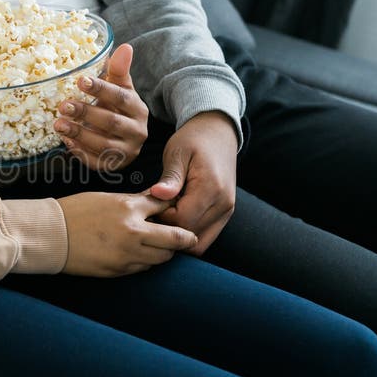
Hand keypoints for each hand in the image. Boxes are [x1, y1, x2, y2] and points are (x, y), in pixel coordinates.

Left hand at [54, 43, 148, 170]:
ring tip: (58, 124)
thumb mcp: (120, 89)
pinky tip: (66, 141)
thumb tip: (125, 46)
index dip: (101, 89)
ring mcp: (126, 151)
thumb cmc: (118, 108)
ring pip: (102, 145)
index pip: (121, 98)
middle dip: (85, 114)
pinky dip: (80, 152)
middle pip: (111, 122)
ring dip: (78, 134)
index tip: (81, 80)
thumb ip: (119, 70)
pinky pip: (96, 162)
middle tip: (63, 105)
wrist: (126, 138)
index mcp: (138, 109)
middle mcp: (137, 132)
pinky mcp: (113, 166)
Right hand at [58, 191, 196, 276]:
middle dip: (184, 238)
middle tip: (188, 238)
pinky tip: (137, 254)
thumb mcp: (106, 198)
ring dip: (164, 252)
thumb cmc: (75, 211)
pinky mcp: (118, 271)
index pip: (166, 207)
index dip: (177, 209)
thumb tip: (158, 201)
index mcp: (129, 208)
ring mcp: (126, 255)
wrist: (50, 235)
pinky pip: (142, 268)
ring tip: (158, 245)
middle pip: (175, 239)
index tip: (182, 212)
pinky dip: (145, 261)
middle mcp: (133, 233)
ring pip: (162, 258)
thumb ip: (135, 202)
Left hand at [149, 111, 237, 255]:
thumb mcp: (177, 152)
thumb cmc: (194, 139)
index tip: (149, 205)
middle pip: (191, 235)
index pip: (182, 220)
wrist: (218, 133)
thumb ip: (170, 177)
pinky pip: (206, 236)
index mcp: (212, 188)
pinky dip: (188, 233)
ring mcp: (226, 212)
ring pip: (200, 243)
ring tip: (164, 213)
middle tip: (153, 212)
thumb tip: (157, 194)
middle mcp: (224, 204)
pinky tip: (175, 215)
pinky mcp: (224, 214)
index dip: (161, 218)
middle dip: (168, 229)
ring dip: (179, 234)